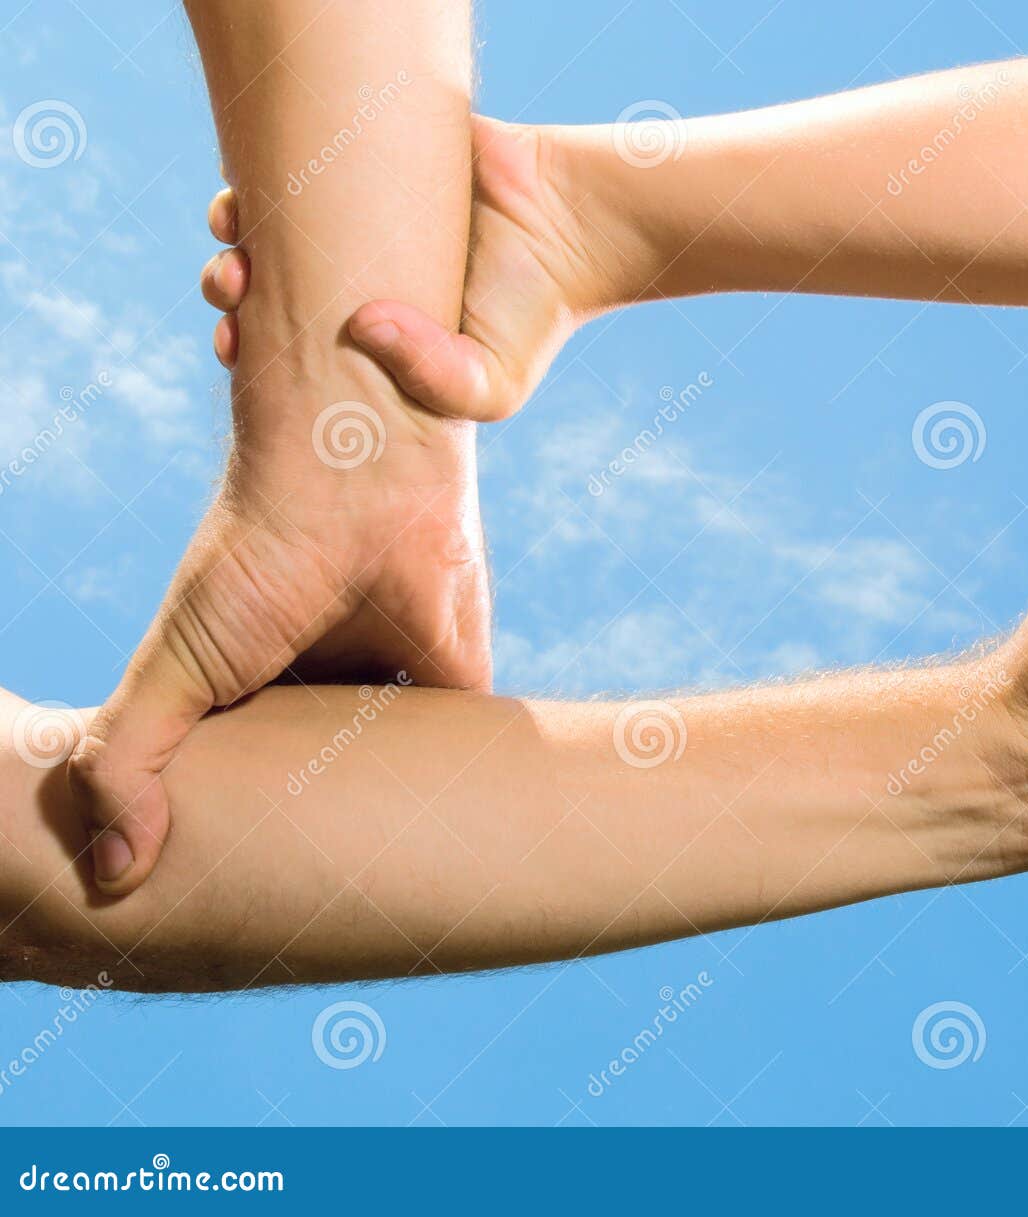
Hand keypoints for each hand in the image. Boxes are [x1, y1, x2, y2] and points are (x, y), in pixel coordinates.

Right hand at [68, 385, 491, 895]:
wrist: (356, 467)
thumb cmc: (256, 556)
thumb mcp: (175, 667)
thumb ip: (129, 763)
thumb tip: (114, 875)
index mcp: (257, 695)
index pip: (249, 789)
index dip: (236, 845)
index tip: (218, 914)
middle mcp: (327, 698)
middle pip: (324, 798)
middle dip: (318, 854)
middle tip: (303, 941)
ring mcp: (393, 692)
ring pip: (394, 784)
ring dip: (390, 833)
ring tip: (375, 922)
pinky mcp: (457, 681)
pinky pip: (462, 756)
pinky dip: (455, 799)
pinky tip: (451, 869)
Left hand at [203, 116, 634, 419]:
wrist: (582, 225)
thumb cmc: (538, 315)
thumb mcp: (491, 385)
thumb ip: (433, 380)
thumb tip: (360, 326)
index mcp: (367, 328)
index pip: (286, 339)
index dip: (246, 341)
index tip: (234, 345)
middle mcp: (354, 267)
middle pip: (262, 275)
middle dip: (226, 284)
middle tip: (231, 286)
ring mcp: (357, 208)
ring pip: (265, 211)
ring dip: (232, 220)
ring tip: (232, 228)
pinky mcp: (370, 149)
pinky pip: (303, 143)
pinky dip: (267, 157)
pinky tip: (252, 179)